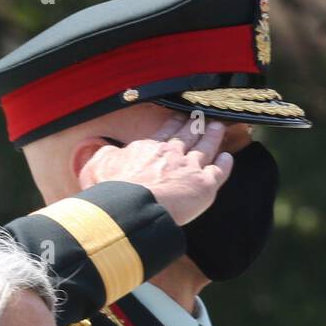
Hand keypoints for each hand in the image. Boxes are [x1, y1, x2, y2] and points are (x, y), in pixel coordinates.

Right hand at [77, 114, 233, 226]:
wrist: (132, 208)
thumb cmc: (112, 191)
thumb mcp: (97, 166)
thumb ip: (103, 154)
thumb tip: (102, 149)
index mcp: (148, 148)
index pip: (165, 132)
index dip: (174, 124)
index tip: (179, 119)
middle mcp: (172, 153)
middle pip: (188, 134)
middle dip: (197, 125)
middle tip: (204, 117)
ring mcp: (190, 167)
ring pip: (206, 148)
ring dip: (213, 136)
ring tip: (218, 128)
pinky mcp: (204, 185)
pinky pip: (219, 171)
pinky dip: (224, 163)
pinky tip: (227, 158)